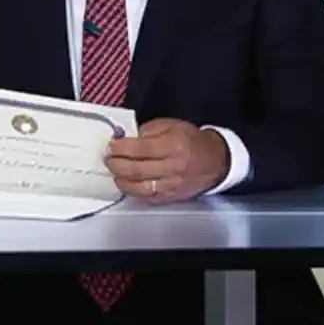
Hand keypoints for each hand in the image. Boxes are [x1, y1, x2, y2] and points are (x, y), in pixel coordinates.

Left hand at [104, 118, 229, 203]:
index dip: (119, 148)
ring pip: (139, 187)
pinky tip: (128, 184)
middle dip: (115, 164)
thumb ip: (146, 131)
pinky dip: (134, 192)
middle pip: (135, 169)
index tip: (110, 146)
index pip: (138, 149)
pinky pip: (148, 199)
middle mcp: (173, 167)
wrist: (216, 160)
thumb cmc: (191, 141)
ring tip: (115, 172)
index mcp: (172, 146)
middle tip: (108, 159)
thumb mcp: (170, 126)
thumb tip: (125, 139)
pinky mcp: (173, 197)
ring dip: (121, 180)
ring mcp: (172, 185)